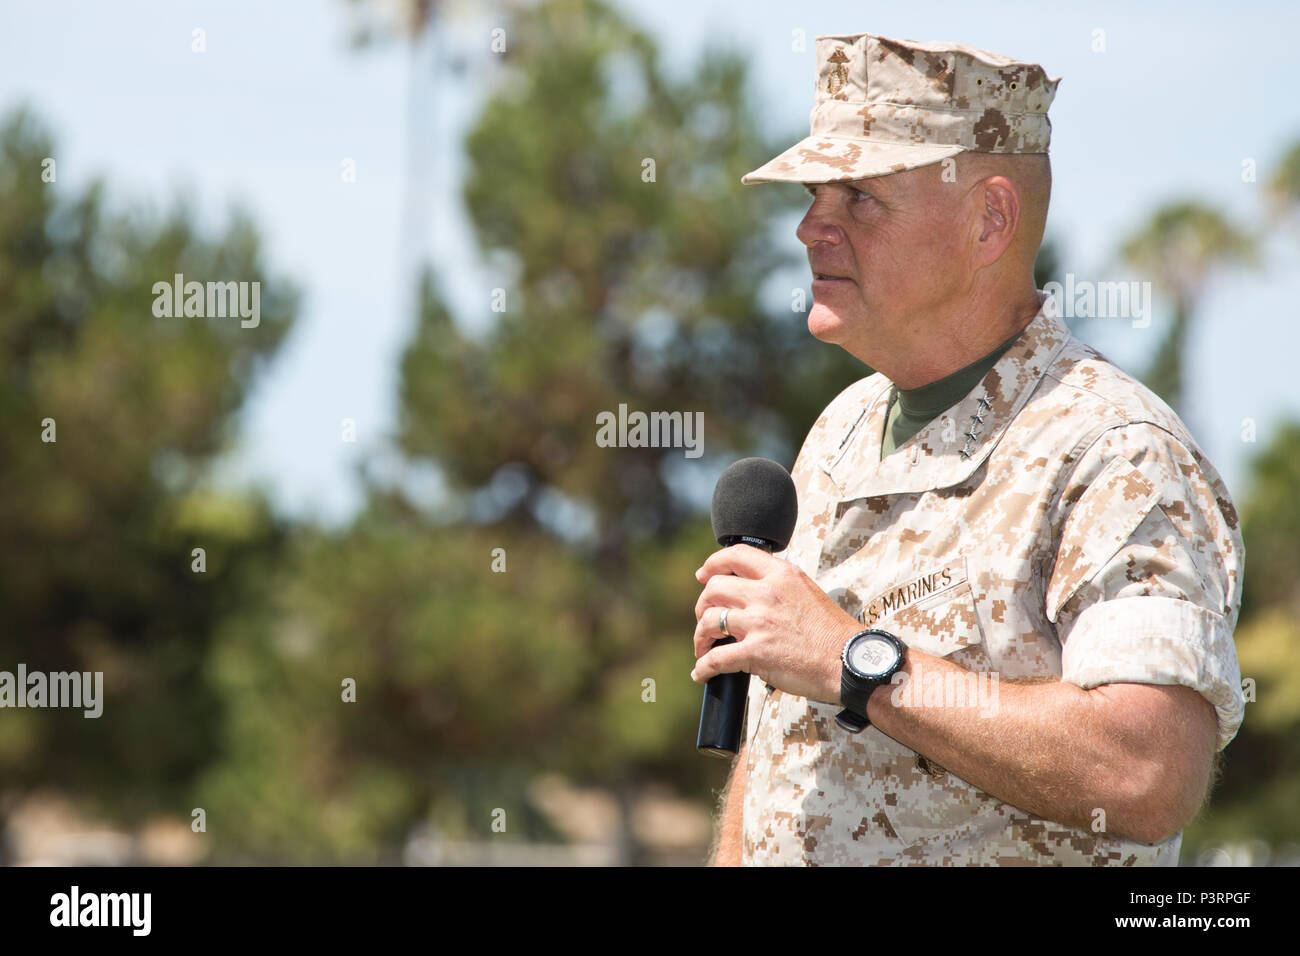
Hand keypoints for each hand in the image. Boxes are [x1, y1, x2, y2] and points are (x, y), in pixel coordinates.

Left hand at [690, 544, 861, 703]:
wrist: (850, 662)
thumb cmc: (833, 633)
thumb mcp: (808, 592)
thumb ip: (780, 586)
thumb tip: (753, 593)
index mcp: (782, 574)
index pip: (737, 554)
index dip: (713, 563)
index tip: (703, 574)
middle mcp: (767, 593)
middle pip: (714, 588)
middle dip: (703, 604)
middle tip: (705, 617)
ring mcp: (759, 621)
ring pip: (709, 621)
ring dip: (700, 636)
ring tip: (703, 647)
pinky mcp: (755, 651)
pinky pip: (715, 658)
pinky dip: (703, 667)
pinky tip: (702, 673)